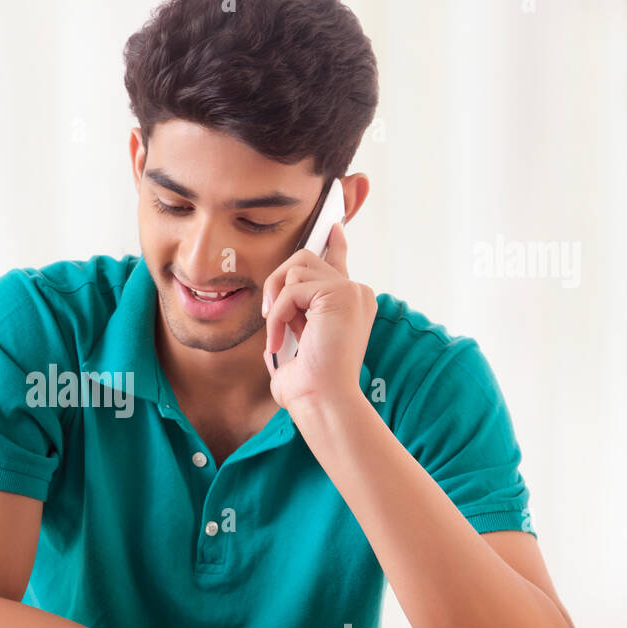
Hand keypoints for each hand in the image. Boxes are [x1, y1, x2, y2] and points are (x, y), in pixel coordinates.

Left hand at [260, 221, 377, 410]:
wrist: (323, 401)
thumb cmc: (309, 386)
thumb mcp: (296, 345)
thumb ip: (294, 318)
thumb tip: (277, 303)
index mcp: (350, 304)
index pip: (339, 262)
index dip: (335, 243)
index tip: (333, 226)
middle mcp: (356, 293)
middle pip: (305, 258)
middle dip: (278, 282)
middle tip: (271, 315)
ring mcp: (351, 291)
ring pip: (295, 269)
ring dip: (276, 304)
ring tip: (278, 336)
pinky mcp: (340, 294)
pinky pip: (292, 289)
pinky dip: (278, 315)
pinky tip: (279, 340)